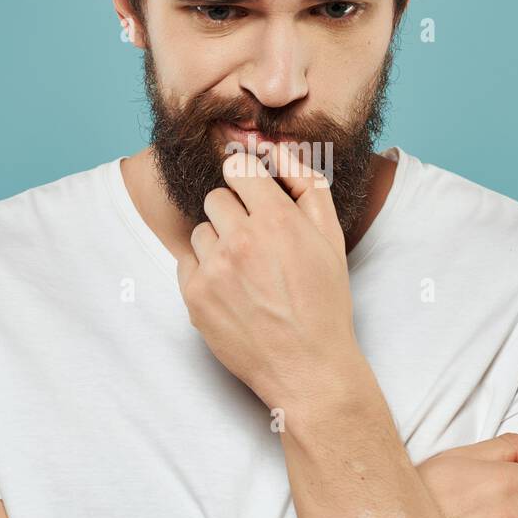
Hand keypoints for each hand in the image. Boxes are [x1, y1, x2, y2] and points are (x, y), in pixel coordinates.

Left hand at [175, 143, 364, 411]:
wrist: (307, 368)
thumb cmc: (324, 301)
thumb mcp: (330, 236)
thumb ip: (306, 183)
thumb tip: (276, 149)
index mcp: (276, 219)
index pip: (238, 167)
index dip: (247, 180)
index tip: (253, 195)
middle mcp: (240, 240)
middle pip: (215, 198)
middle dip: (234, 214)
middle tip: (257, 244)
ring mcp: (213, 270)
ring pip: (200, 231)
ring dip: (218, 244)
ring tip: (246, 272)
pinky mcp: (194, 297)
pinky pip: (187, 263)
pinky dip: (205, 272)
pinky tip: (232, 292)